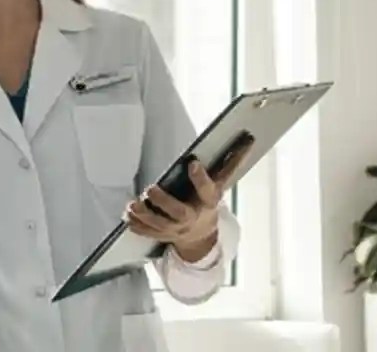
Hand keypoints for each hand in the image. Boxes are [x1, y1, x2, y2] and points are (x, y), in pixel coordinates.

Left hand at [124, 135, 254, 262]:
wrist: (202, 236)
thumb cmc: (208, 202)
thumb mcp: (220, 185)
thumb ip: (230, 164)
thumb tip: (248, 139)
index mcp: (208, 203)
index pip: (207, 191)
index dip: (201, 178)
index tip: (192, 162)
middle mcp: (193, 218)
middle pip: (179, 213)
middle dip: (164, 202)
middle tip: (151, 188)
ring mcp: (177, 229)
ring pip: (160, 225)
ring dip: (145, 215)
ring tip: (133, 204)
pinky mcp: (163, 235)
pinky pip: (148, 232)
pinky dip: (137, 225)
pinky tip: (128, 214)